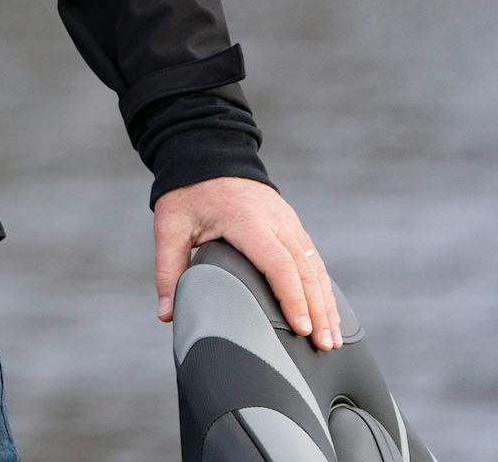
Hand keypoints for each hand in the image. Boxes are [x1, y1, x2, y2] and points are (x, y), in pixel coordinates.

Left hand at [153, 176, 341, 350]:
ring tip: (332, 340)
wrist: (208, 153)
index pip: (278, 264)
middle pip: (306, 270)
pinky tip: (329, 313)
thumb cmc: (187, 193)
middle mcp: (276, 221)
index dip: (292, 297)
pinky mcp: (293, 225)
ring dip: (327, 303)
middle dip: (318, 310)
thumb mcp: (169, 225)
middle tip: (325, 346)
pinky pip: (315, 260)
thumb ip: (168, 269)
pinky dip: (324, 288)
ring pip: (316, 267)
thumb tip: (166, 315)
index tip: (301, 328)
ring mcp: (289, 222)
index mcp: (246, 221)